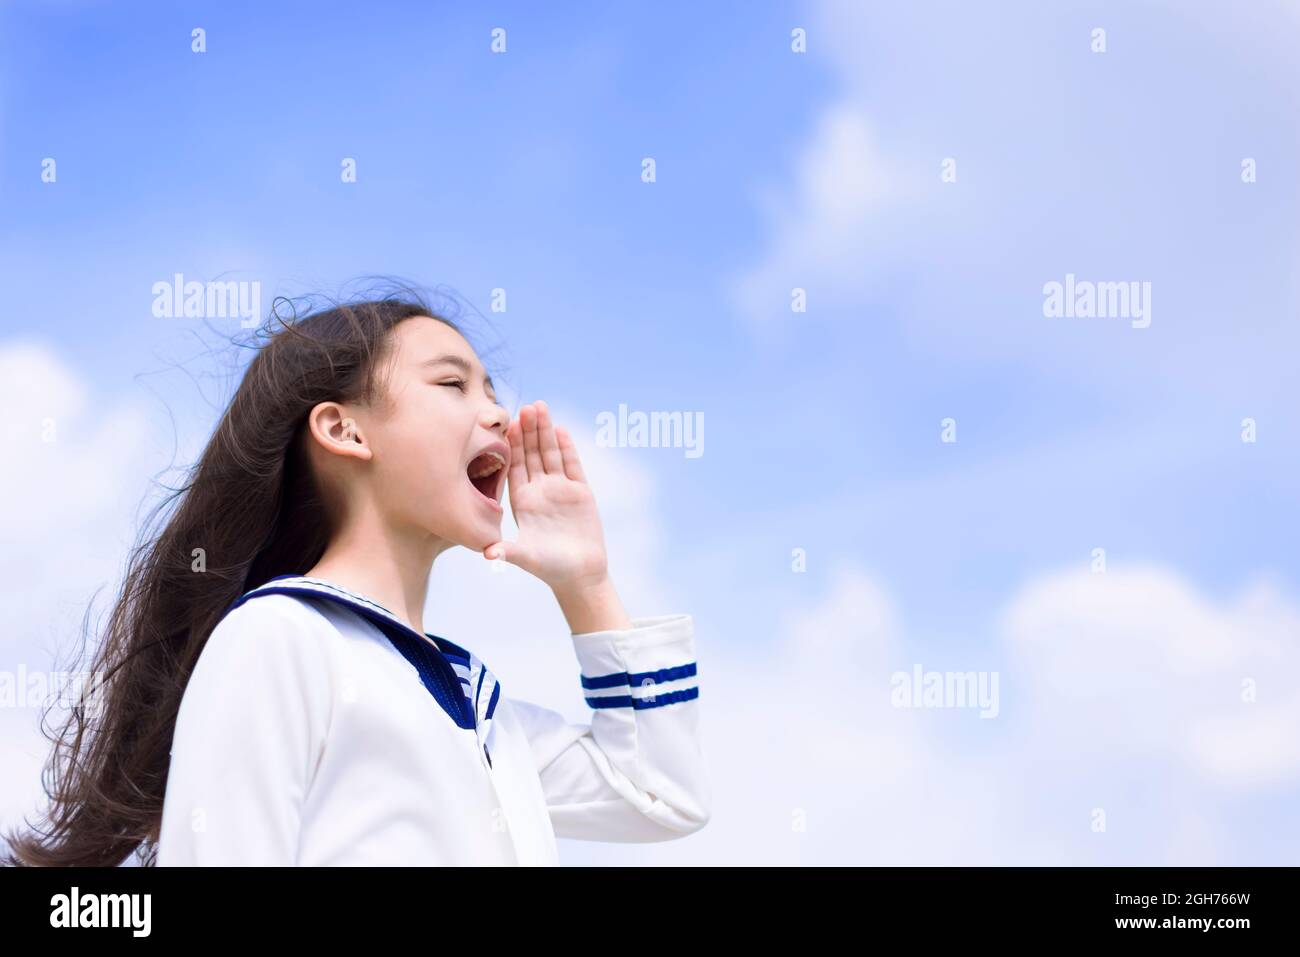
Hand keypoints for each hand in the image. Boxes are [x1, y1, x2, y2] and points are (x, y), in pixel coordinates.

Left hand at [484, 400, 610, 594]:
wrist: (580, 575)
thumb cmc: (549, 568)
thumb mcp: (526, 557)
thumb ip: (508, 552)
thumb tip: (488, 555)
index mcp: (521, 501)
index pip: (514, 466)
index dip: (511, 445)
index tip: (507, 425)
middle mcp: (539, 490)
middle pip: (532, 454)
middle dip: (528, 430)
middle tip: (525, 406)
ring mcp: (560, 489)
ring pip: (551, 454)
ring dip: (545, 432)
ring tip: (541, 408)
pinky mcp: (580, 492)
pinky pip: (572, 465)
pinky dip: (567, 448)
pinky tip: (561, 430)